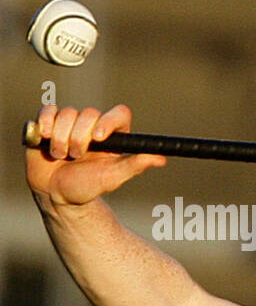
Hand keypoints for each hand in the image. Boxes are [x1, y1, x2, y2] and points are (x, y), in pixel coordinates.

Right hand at [26, 104, 165, 208]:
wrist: (55, 193)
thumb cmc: (86, 187)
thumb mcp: (112, 178)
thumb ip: (135, 166)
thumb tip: (161, 158)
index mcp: (113, 136)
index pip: (119, 113)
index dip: (108, 121)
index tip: (98, 137)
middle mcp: (93, 125)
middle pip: (88, 113)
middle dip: (79, 138)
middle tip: (76, 156)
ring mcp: (70, 122)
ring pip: (66, 114)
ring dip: (60, 138)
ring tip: (60, 156)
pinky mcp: (48, 121)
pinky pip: (47, 111)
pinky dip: (44, 124)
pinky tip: (44, 139)